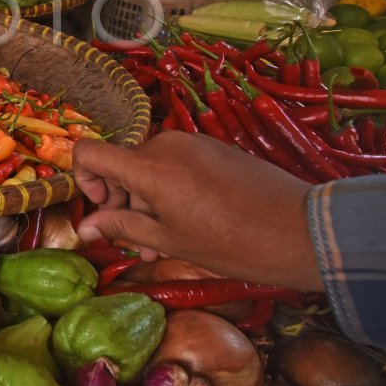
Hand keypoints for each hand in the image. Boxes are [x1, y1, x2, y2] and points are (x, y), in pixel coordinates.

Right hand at [73, 132, 322, 290]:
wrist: (301, 230)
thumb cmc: (231, 243)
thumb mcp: (170, 241)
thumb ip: (123, 227)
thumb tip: (87, 227)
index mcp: (148, 167)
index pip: (89, 152)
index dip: (83, 179)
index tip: (103, 208)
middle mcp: (165, 144)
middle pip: (122, 165)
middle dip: (122, 201)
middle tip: (138, 243)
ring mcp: (192, 143)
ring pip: (150, 167)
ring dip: (147, 200)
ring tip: (165, 243)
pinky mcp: (213, 147)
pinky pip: (175, 164)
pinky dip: (170, 189)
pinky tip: (189, 223)